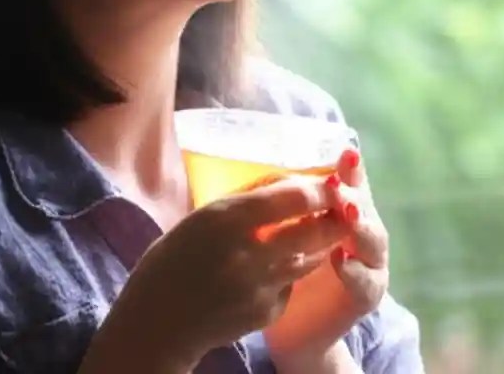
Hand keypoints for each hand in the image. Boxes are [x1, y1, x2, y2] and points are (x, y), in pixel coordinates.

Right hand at [96, 175, 349, 370]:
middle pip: (314, 231)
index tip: (332, 183)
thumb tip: (292, 180)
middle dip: (335, 217)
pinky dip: (289, 275)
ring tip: (321, 232)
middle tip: (345, 207)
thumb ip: (246, 201)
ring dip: (319, 244)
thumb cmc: (174, 260)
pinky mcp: (267, 313)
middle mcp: (248, 254)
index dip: (321, 189)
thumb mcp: (202, 218)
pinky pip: (291, 285)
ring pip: (310, 259)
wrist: (158, 323)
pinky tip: (273, 272)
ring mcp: (260, 288)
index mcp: (226, 220)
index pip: (293, 198)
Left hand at [264, 148, 390, 368]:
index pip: (350, 185)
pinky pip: (367, 283)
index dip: (352, 169)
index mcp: (343, 214)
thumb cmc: (284, 271)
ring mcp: (369, 266)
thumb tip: (269, 170)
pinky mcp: (366, 297)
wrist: (292, 329)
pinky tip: (341, 261)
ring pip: (374, 241)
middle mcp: (362, 234)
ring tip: (347, 215)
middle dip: (353, 194)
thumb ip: (284, 206)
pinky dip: (356, 271)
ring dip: (360, 226)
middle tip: (337, 185)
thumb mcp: (280, 234)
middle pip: (365, 208)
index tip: (347, 153)